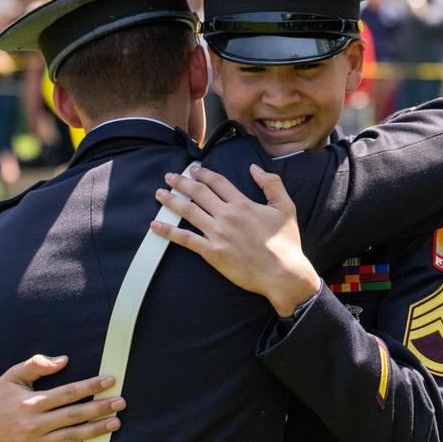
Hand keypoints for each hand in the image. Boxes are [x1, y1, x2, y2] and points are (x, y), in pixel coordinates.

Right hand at [0, 354, 122, 441]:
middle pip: (74, 415)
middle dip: (100, 408)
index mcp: (32, 402)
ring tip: (115, 423)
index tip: (110, 380)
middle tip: (121, 402)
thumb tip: (64, 360)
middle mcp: (34, 424)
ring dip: (95, 431)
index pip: (68, 393)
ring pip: (71, 437)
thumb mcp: (13, 375)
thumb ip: (37, 364)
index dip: (91, 386)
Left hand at [151, 164, 320, 316]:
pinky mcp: (212, 253)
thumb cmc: (286, 242)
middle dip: (181, 182)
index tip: (193, 170)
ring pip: (188, 212)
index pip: (217, 182)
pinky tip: (156, 225)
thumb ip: (271, 183)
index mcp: (242, 203)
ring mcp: (217, 234)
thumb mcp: (286, 207)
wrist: (283, 273)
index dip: (203, 174)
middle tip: (169, 176)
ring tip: (159, 193)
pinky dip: (169, 231)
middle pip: (198, 193)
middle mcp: (227, 215)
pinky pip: (186, 240)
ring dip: (171, 201)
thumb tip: (254, 168)